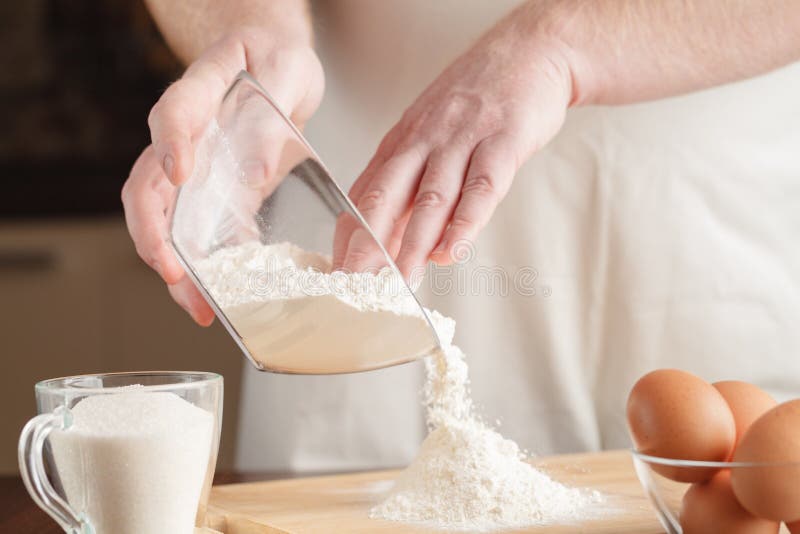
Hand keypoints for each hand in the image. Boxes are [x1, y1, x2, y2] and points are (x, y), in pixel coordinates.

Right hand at [122, 28, 323, 324]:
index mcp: (199, 93)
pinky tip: (217, 295)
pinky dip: (202, 267)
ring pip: (161, 220)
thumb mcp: (286, 72)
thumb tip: (253, 173)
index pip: (173, 114)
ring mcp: (191, 169)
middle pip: (147, 187)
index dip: (171, 144)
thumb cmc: (275, 60)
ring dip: (172, 265)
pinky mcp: (211, 193)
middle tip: (175, 275)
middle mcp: (183, 138)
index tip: (180, 174)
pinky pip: (195, 232)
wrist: (271, 65)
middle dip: (154, 235)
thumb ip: (270, 114)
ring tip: (197, 306)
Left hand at [335, 13, 572, 277]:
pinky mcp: (502, 140)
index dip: (349, 235)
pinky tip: (453, 250)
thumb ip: (411, 183)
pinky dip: (466, 222)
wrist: (526, 52)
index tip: (340, 272)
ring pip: (432, 197)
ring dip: (415, 242)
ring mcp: (462, 139)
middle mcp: (424, 140)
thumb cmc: (474, 99)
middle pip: (387, 196)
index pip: (364, 195)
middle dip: (369, 243)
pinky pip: (481, 186)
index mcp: (402, 143)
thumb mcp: (428, 133)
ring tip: (404, 278)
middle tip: (358, 281)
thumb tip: (389, 237)